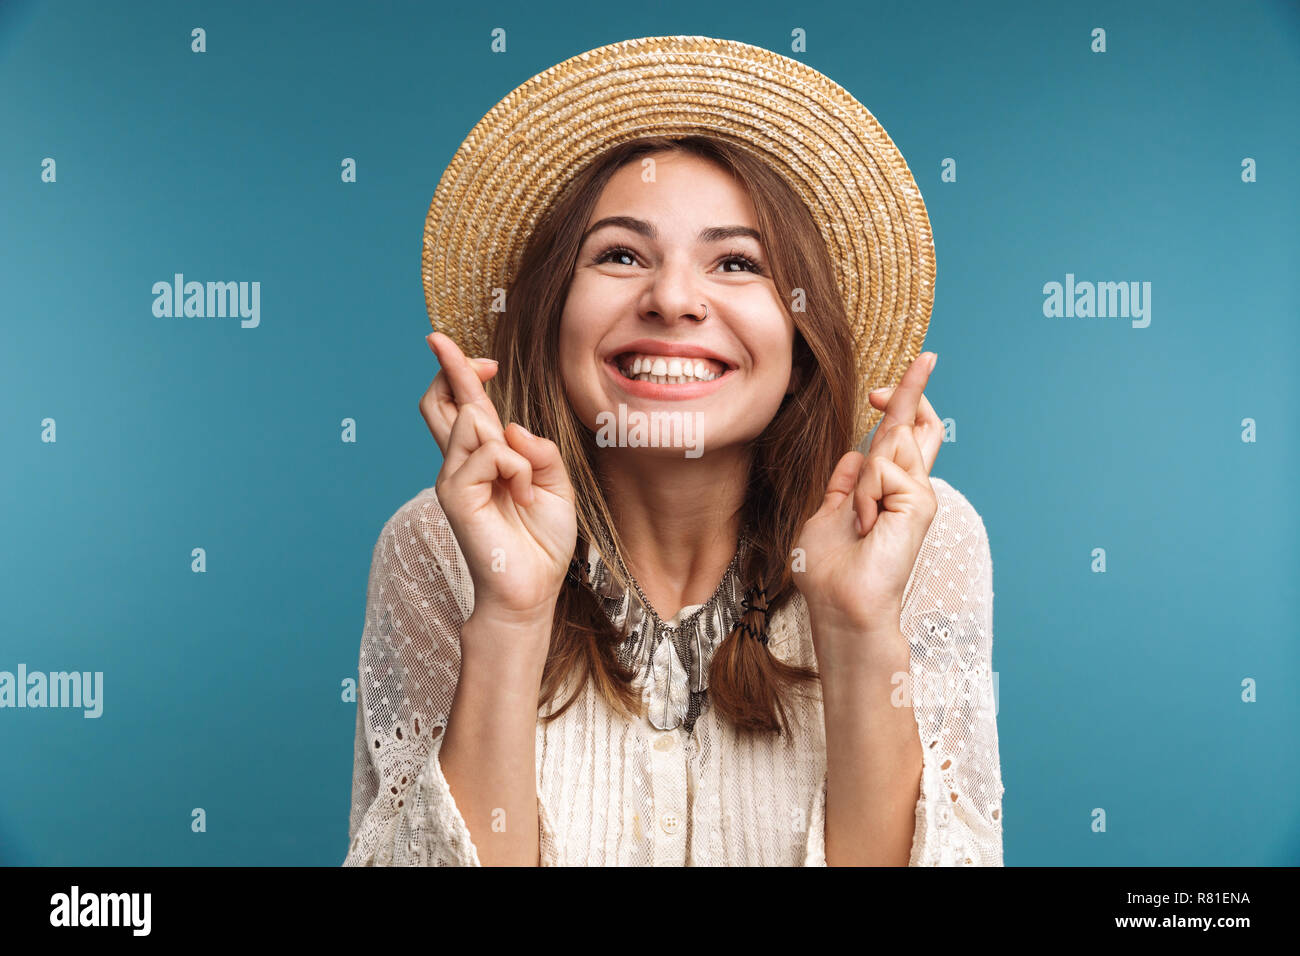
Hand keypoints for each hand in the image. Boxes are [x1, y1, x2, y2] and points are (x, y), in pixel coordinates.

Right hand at [420, 331, 576, 622]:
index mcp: (483, 460)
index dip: (459, 371)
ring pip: (472, 422)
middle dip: (454, 370)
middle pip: (437, 402)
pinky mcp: (455, 494)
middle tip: (479, 360)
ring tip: (525, 487)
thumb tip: (511, 427)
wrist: (532, 590)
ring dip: (511, 446)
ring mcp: (453, 478)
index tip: (474, 355)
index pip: (459, 406)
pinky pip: (488, 453)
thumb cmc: (541, 542)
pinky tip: (522, 498)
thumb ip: (539, 450)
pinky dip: (516, 469)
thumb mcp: (555, 485)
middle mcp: (461, 465)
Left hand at [793, 351, 942, 654]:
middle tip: (925, 360)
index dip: (907, 396)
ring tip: (860, 521)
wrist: (841, 604)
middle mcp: (909, 486)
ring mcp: (918, 493)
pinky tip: (868, 525)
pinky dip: (863, 495)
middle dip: (910, 387)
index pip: (904, 432)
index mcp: (886, 488)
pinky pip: (881, 469)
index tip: (919, 364)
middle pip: (915, 423)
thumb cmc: (829, 569)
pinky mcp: (920, 502)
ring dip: (861, 480)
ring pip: (888, 444)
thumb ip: (844, 484)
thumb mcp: (827, 513)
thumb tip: (856, 453)